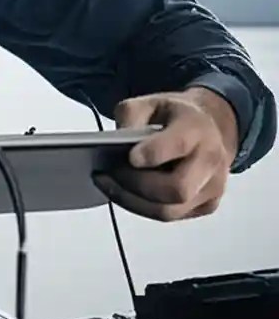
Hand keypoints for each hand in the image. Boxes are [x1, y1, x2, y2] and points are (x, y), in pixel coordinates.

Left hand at [93, 88, 238, 221]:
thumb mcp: (150, 102)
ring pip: (169, 210)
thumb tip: (115, 141)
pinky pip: (169, 215)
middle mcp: (211, 159)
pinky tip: (123, 192)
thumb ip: (130, 115)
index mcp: (197, 128)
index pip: (179, 145)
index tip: (129, 157)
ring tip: (106, 184)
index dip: (153, 154)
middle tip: (107, 173)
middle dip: (135, 185)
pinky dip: (141, 206)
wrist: (209, 128)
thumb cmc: (175, 116)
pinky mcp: (206, 205)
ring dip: (131, 200)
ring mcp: (212, 186)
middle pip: (176, 188)